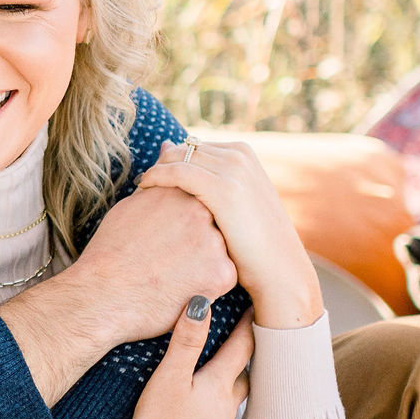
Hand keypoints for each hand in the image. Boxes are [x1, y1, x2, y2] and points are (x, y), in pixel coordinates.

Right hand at [59, 185, 239, 344]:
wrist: (104, 294)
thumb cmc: (111, 251)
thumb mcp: (132, 205)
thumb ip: (161, 179)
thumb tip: (169, 146)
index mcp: (180, 192)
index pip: (199, 197)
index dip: (185, 220)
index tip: (171, 235)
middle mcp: (202, 211)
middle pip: (213, 221)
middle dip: (198, 237)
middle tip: (170, 255)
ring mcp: (215, 242)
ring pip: (222, 248)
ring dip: (204, 259)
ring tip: (173, 271)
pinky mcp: (222, 273)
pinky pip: (224, 275)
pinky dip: (208, 283)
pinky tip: (182, 286)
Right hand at [116, 301, 255, 418]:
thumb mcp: (169, 379)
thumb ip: (186, 342)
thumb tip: (202, 304)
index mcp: (219, 384)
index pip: (242, 346)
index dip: (250, 323)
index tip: (257, 302)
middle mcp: (226, 404)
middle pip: (246, 371)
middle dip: (249, 350)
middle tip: (251, 331)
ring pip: (236, 393)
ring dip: (238, 376)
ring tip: (232, 363)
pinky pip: (222, 411)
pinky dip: (222, 397)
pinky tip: (209, 401)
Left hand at [139, 140, 321, 328]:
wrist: (278, 270)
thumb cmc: (251, 245)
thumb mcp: (232, 206)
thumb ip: (209, 181)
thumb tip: (183, 165)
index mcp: (242, 153)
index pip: (194, 147)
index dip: (171, 162)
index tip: (153, 180)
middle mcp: (239, 155)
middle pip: (184, 149)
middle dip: (162, 164)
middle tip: (143, 185)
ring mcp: (233, 169)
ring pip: (178, 157)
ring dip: (156, 170)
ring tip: (142, 190)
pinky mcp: (223, 188)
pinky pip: (177, 172)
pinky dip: (156, 178)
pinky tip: (144, 192)